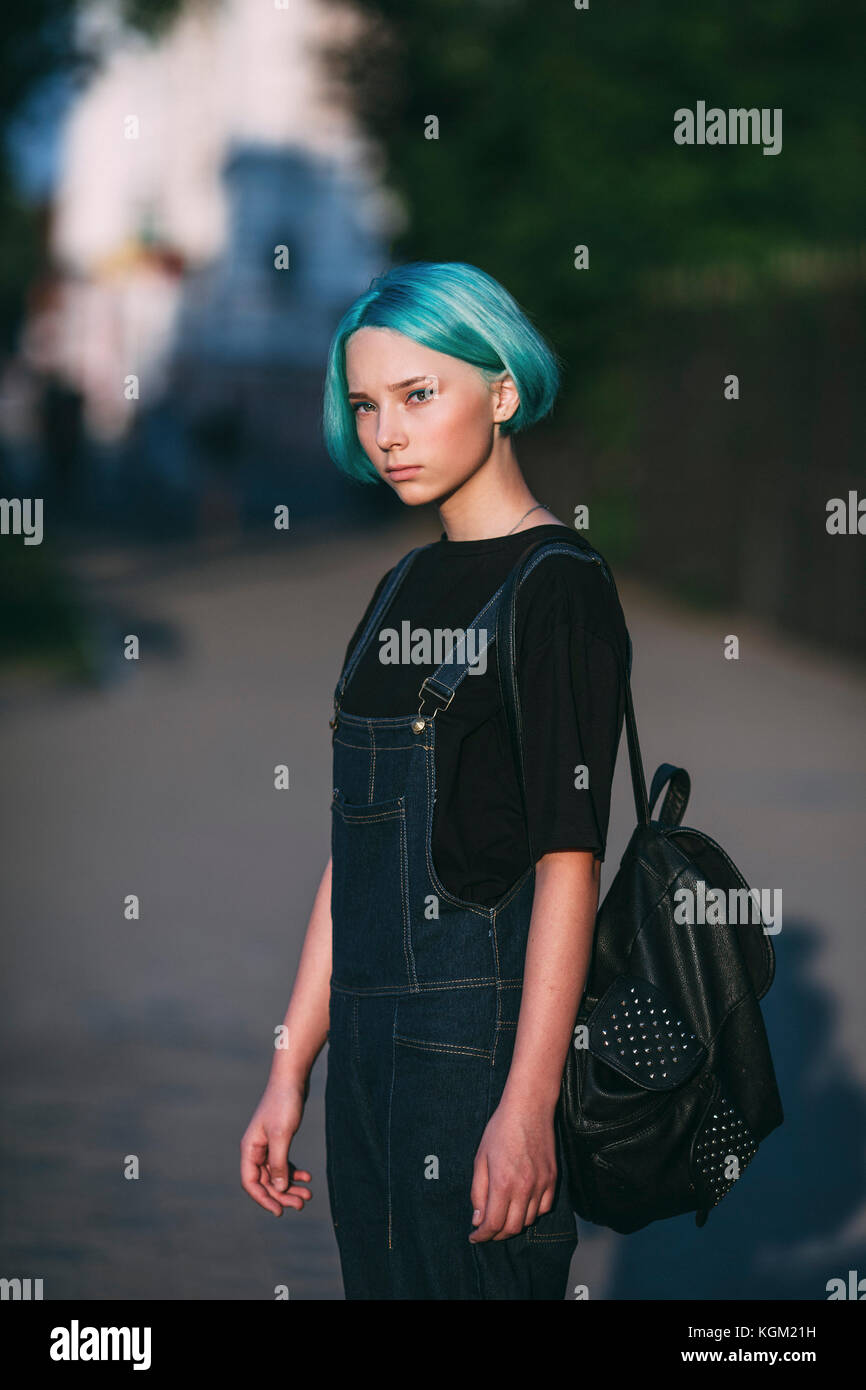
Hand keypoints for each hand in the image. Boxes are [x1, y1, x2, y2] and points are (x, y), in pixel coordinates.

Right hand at [240, 1079, 311, 1215]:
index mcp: (250, 1148)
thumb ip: (278, 1163)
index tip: (280, 1212)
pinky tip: (307, 1177)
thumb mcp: (282, 1135)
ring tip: (308, 1195)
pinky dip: (294, 1172)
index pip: (250, 1182)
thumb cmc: (284, 1103)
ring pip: (276, 1175)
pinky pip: (283, 1164)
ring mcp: (267, 1145)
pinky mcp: (279, 1140)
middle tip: (302, 1204)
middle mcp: (255, 1149)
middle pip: (265, 1182)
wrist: (292, 1078)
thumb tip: (278, 1189)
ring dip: (290, 1186)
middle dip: (282, 1195)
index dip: (263, 1199)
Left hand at [468, 1096, 556, 1241]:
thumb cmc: (501, 1129)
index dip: (482, 1236)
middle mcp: (524, 1188)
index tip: (475, 1236)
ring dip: (514, 1223)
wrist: (529, 1108)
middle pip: (512, 1228)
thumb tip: (478, 1218)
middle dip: (496, 1234)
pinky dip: (532, 1213)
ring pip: (529, 1220)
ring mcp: (541, 1184)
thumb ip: (478, 1191)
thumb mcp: (480, 1158)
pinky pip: (544, 1208)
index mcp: (502, 1183)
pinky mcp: (553, 1179)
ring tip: (503, 1215)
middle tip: (486, 1230)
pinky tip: (522, 1205)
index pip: (493, 1224)